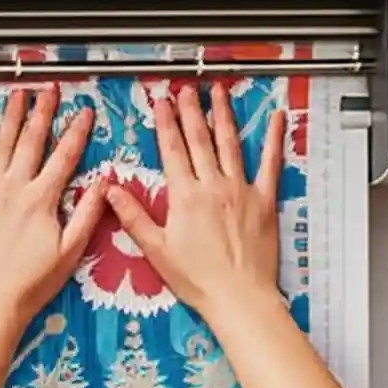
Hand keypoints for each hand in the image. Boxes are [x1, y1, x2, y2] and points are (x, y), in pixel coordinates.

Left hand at [0, 86, 106, 330]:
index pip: (65, 156)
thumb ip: (87, 213)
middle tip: (49, 90)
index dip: (77, 131)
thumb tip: (103, 183)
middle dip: (43, 112)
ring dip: (11, 116)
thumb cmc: (32, 283)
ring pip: (2, 144)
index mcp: (42, 199)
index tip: (84, 112)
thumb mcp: (71, 251)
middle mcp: (14, 188)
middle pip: (32, 140)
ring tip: (18, 94)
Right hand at [104, 83, 285, 318]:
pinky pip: (270, 164)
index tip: (162, 102)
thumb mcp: (155, 249)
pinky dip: (274, 140)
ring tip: (219, 93)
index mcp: (185, 197)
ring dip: (223, 115)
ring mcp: (241, 190)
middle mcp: (213, 186)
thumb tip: (110, 190)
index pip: (172, 149)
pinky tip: (277, 119)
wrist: (238, 297)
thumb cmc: (198, 279)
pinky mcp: (264, 201)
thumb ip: (133, 216)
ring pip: (230, 144)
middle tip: (186, 90)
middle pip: (199, 140)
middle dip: (191, 111)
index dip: (166, 122)